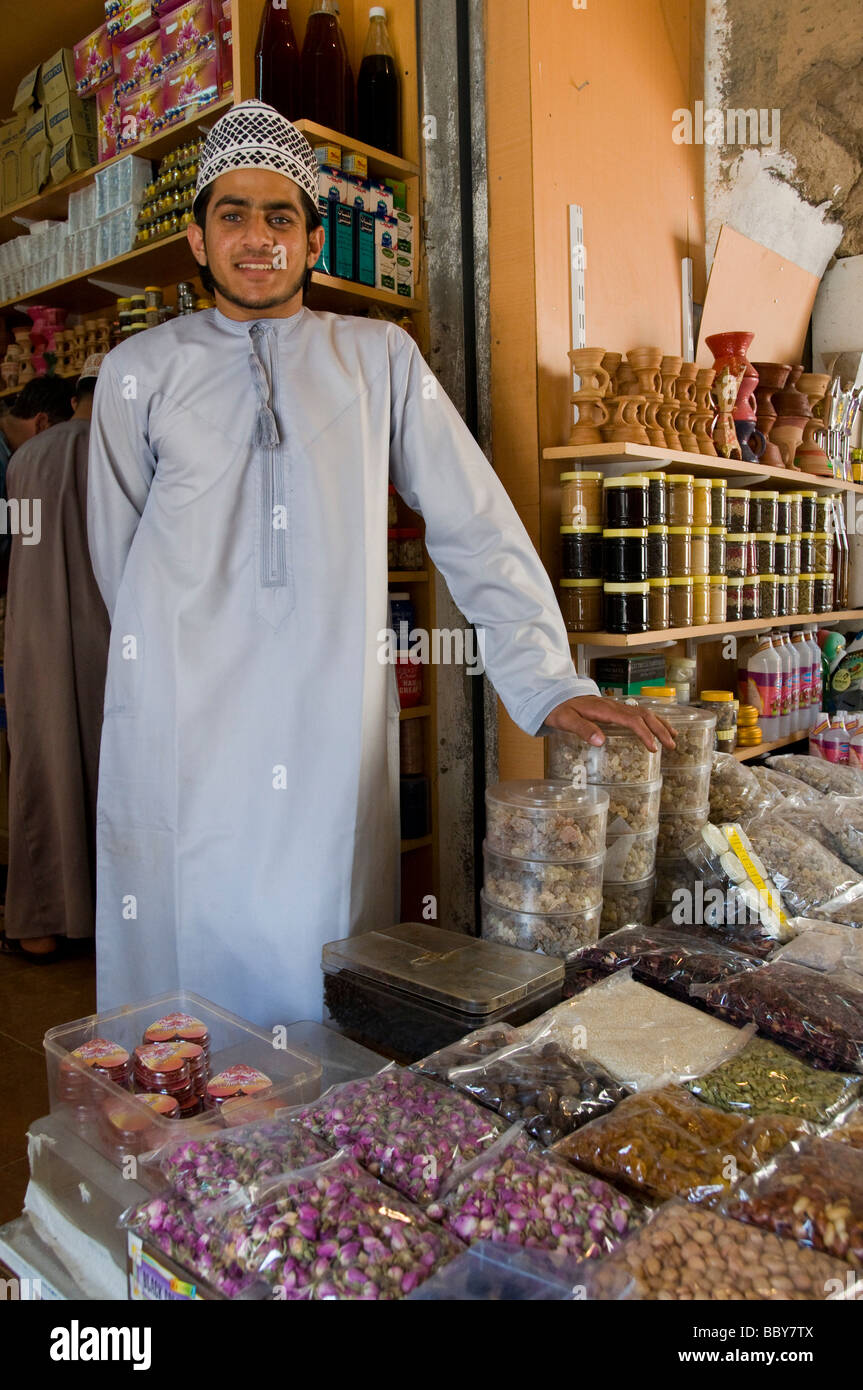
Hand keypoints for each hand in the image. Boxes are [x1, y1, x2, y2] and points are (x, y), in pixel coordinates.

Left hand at [544, 695, 675, 751]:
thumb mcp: (566, 721)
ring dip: (660, 723)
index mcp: (604, 709)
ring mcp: (615, 706)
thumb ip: (582, 729)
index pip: (632, 720)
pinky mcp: (614, 708)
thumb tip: (601, 741)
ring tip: (674, 736)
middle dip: (660, 729)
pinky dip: (651, 720)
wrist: (553, 696)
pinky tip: (657, 727)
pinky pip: (637, 712)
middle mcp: (613, 706)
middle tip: (672, 745)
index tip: (653, 748)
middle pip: (644, 715)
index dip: (644, 734)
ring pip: (644, 711)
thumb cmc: (559, 709)